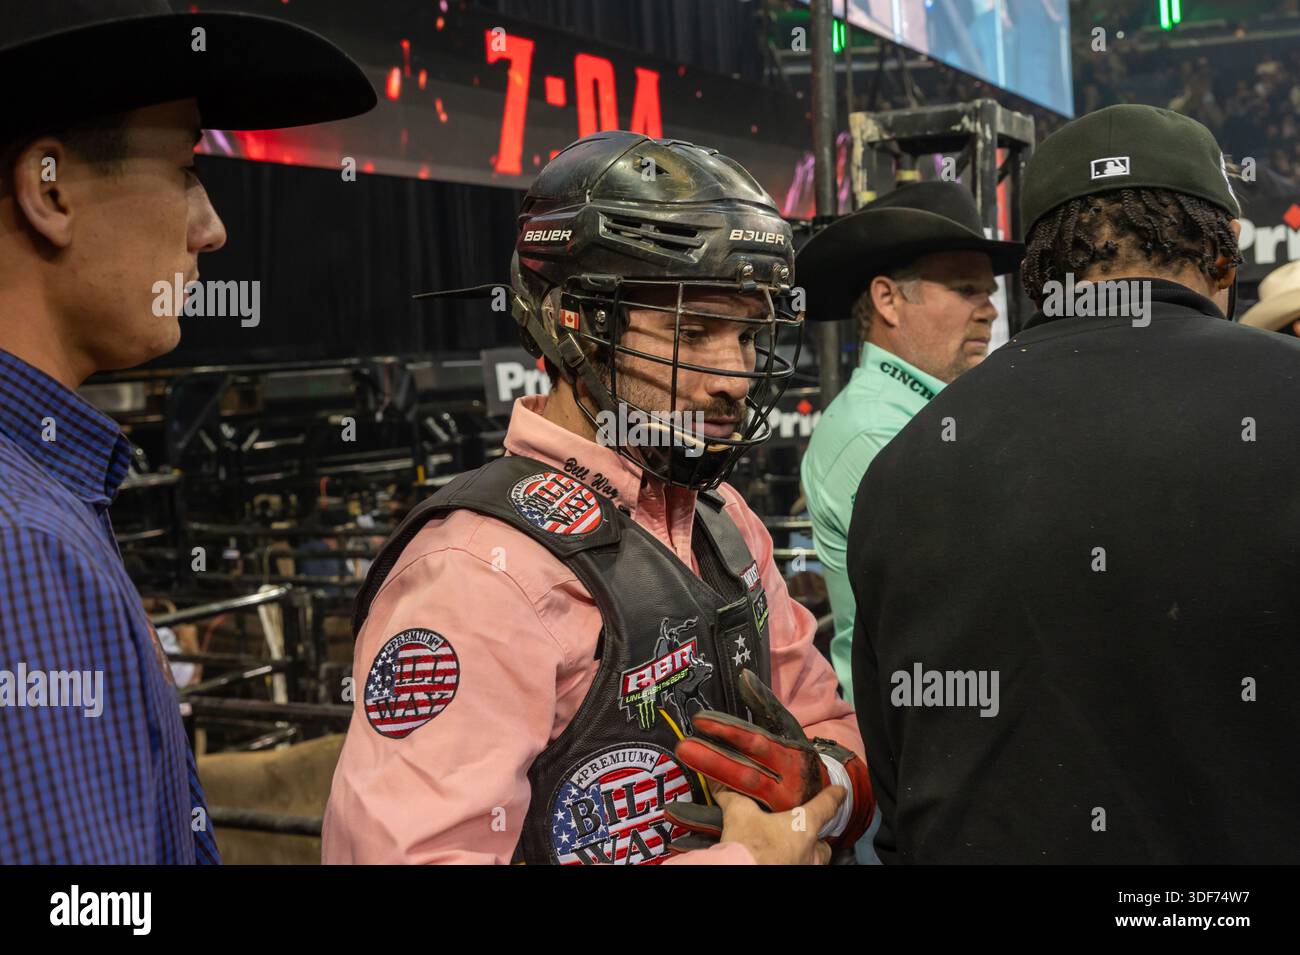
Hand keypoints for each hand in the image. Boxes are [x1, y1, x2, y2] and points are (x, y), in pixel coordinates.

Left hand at [672, 669, 873, 846]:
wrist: (827, 796)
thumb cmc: (798, 755)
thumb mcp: (789, 730)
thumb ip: (766, 705)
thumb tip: (743, 676)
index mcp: (790, 758)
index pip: (756, 742)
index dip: (728, 731)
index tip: (700, 720)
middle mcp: (783, 788)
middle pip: (746, 776)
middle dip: (713, 762)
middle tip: (683, 747)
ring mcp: (773, 812)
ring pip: (738, 806)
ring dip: (704, 805)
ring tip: (673, 801)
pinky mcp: (762, 829)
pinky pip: (731, 828)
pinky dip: (703, 828)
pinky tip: (677, 821)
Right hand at [703, 786, 843, 864]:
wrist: (739, 870)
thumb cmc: (747, 847)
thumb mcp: (739, 814)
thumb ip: (734, 797)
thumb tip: (723, 787)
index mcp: (804, 826)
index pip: (826, 806)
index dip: (834, 796)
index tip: (840, 791)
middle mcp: (811, 850)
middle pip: (823, 843)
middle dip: (814, 838)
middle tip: (798, 831)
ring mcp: (805, 868)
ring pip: (813, 860)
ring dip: (803, 854)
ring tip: (785, 848)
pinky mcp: (797, 878)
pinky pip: (800, 868)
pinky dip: (791, 863)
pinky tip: (776, 860)